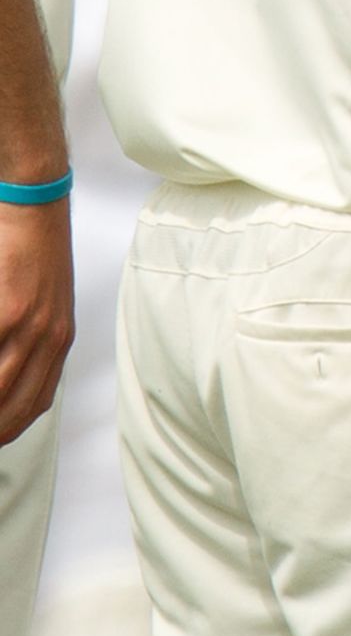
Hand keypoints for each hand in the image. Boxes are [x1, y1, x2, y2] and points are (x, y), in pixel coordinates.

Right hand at [0, 200, 73, 445]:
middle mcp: (49, 339)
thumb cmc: (33, 251)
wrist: (35, 204)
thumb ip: (33, 343)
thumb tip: (9, 378)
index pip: (34, 405)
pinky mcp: (8, 310)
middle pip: (11, 407)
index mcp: (60, 340)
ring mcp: (28, 326)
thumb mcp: (46, 302)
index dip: (7, 431)